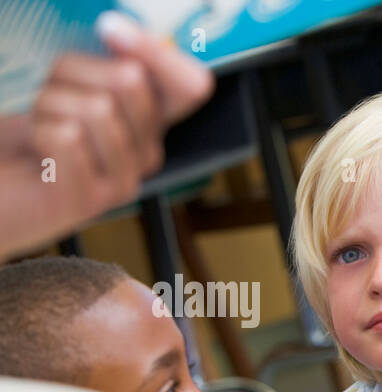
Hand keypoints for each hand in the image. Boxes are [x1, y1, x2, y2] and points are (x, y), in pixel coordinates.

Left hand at [0, 11, 212, 256]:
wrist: (2, 188)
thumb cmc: (36, 134)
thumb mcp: (73, 85)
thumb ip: (107, 64)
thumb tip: (119, 32)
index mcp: (151, 124)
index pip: (192, 86)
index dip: (157, 53)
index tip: (110, 30)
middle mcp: (147, 154)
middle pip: (132, 82)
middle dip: (75, 74)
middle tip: (57, 99)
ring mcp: (124, 182)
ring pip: (97, 108)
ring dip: (51, 105)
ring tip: (45, 126)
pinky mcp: (91, 201)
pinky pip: (69, 137)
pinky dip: (41, 131)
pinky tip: (41, 150)